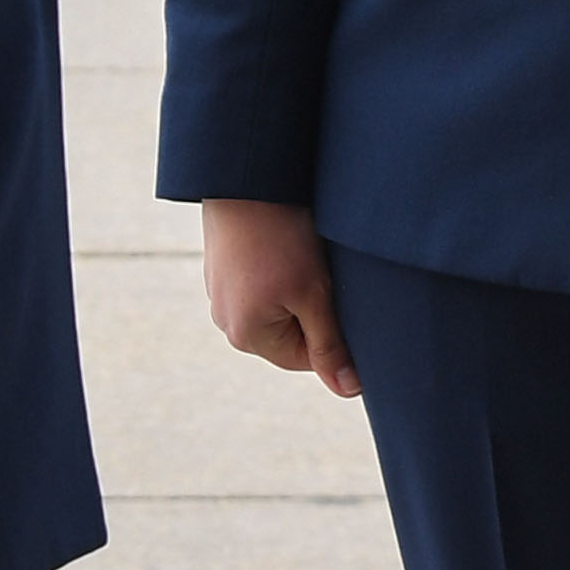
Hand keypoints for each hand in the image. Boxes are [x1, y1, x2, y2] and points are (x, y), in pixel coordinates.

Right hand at [198, 198, 356, 396]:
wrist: (245, 178)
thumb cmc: (280, 237)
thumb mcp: (314, 294)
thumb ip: (329, 346)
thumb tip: (348, 391)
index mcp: (246, 336)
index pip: (307, 357)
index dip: (332, 328)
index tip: (337, 293)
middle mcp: (227, 321)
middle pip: (291, 331)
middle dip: (312, 305)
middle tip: (319, 269)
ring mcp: (220, 292)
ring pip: (278, 304)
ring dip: (297, 284)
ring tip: (300, 252)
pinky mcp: (222, 267)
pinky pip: (261, 282)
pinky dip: (278, 266)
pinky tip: (284, 242)